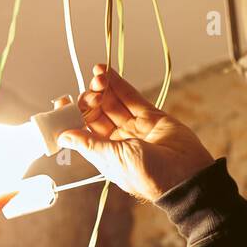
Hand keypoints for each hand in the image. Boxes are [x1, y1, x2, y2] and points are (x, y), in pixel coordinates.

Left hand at [58, 64, 214, 202]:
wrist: (185, 175)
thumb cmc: (148, 176)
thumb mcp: (112, 159)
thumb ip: (89, 144)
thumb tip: (63, 136)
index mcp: (105, 154)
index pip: (83, 131)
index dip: (71, 116)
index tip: (62, 102)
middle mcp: (118, 140)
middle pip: (97, 114)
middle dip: (90, 99)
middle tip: (89, 92)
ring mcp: (134, 127)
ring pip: (113, 103)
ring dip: (102, 88)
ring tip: (97, 75)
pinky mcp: (151, 116)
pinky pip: (131, 97)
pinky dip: (118, 84)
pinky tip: (105, 71)